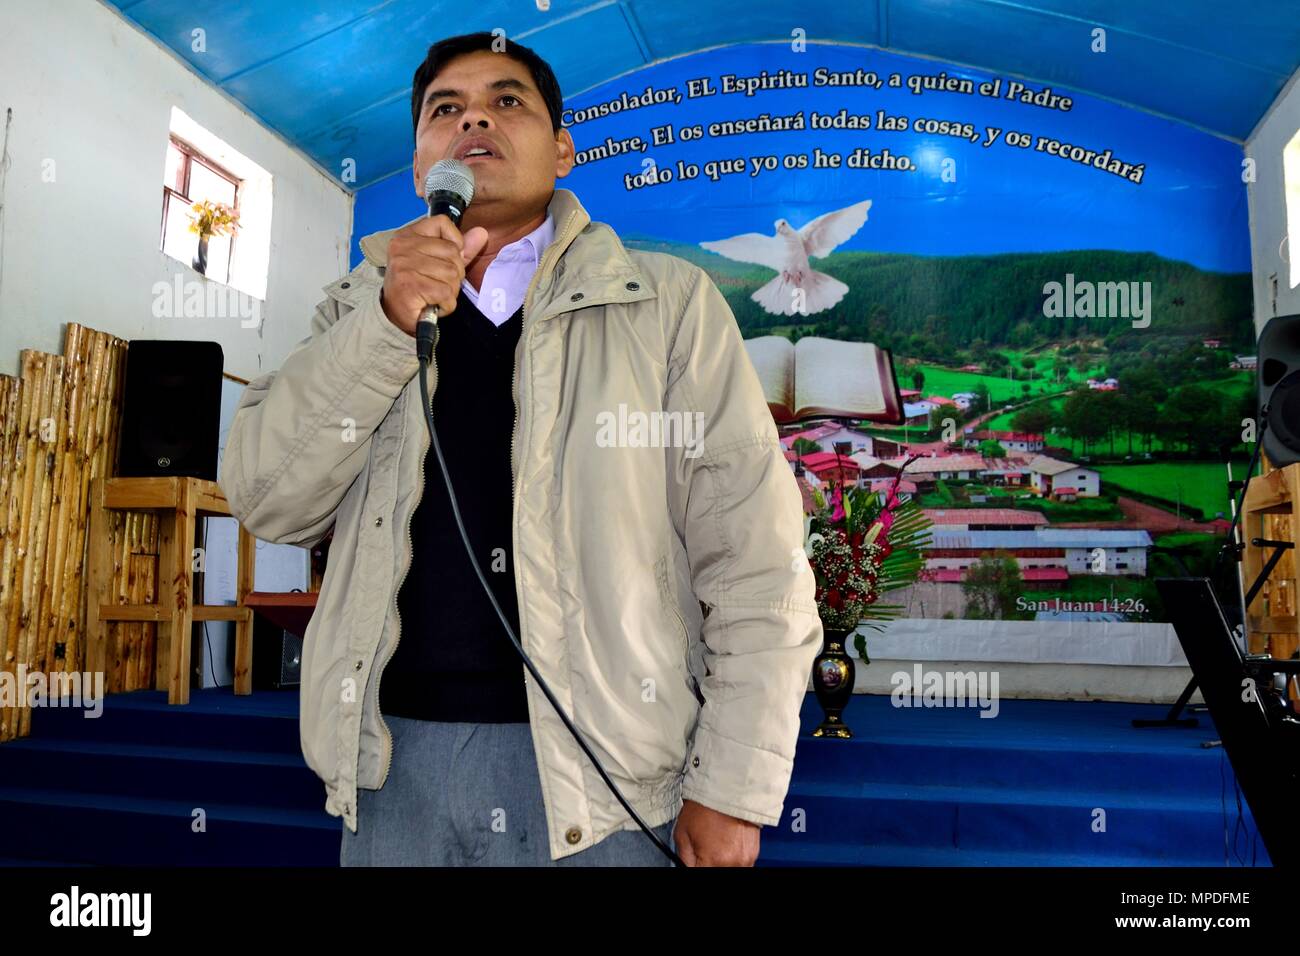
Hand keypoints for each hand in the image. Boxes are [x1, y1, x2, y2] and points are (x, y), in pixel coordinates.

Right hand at [380, 214, 488, 335]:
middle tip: (436, 285)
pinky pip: (446, 293)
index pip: (441, 222)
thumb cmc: (417, 288)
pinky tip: (433, 305)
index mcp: (408, 235)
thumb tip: (482, 233)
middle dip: (454, 275)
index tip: (447, 259)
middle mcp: (404, 247)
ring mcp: (405, 266)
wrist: (395, 316)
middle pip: (452, 253)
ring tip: (433, 295)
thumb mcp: (438, 264)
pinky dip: (446, 304)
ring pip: (452, 274)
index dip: (454, 241)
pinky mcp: (411, 286)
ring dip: (449, 291)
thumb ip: (460, 249)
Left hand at [671, 799, 760, 865]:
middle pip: (715, 872)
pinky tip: (725, 844)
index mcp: (714, 860)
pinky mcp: (754, 852)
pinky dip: (732, 858)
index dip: (695, 866)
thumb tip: (686, 867)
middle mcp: (733, 863)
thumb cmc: (704, 807)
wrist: (727, 788)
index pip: (700, 874)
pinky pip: (741, 864)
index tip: (694, 862)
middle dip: (707, 864)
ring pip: (729, 870)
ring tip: (715, 846)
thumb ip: (684, 859)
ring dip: (721, 863)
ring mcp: (746, 859)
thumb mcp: (682, 834)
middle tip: (703, 852)